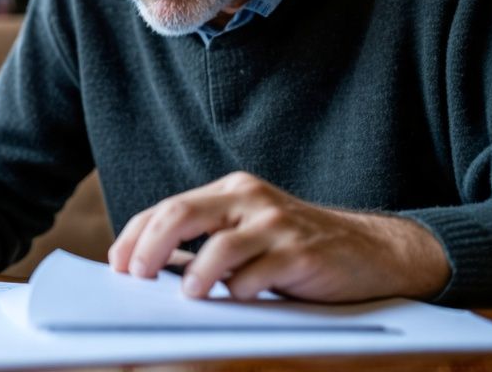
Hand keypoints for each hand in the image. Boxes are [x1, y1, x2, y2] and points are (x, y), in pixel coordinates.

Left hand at [108, 172, 449, 302]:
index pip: (169, 207)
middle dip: (149, 248)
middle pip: (182, 215)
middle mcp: (250, 199)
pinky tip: (237, 299)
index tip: (117, 263)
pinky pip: (259, 272)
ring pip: (218, 244)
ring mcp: (276, 223)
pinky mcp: (301, 252)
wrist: (373, 252)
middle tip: (132, 277)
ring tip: (185, 296)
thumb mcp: (250, 235)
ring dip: (194, 275)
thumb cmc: (299, 249)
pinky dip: (240, 290)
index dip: (137, 234)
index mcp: (232, 191)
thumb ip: (208, 244)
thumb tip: (150, 273)